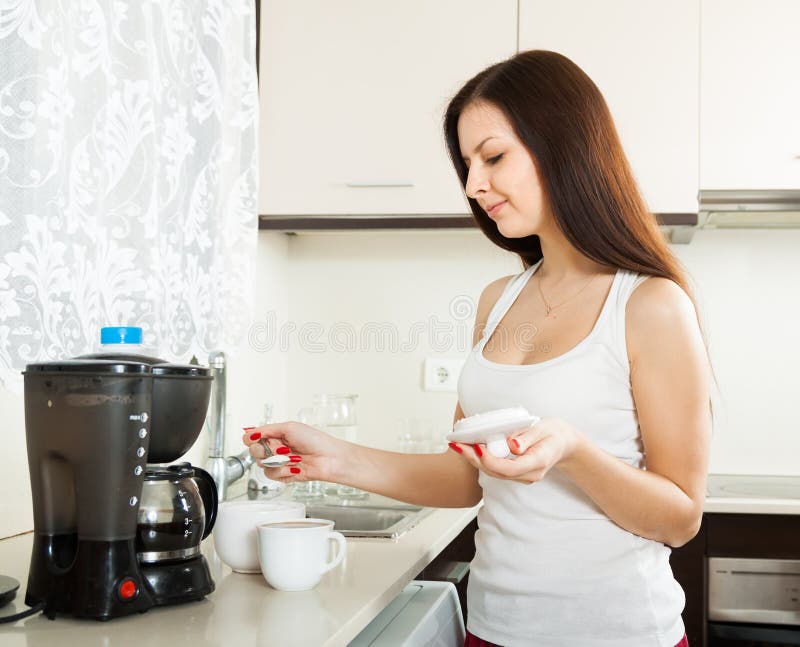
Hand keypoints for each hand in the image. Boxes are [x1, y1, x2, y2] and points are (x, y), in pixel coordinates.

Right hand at [242, 421, 345, 483]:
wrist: (328, 458)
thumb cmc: (314, 440)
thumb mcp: (290, 428)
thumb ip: (267, 430)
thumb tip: (250, 432)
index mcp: (275, 434)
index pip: (251, 437)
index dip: (252, 439)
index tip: (259, 438)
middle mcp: (274, 448)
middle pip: (253, 451)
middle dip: (267, 450)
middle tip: (282, 447)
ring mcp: (278, 462)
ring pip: (262, 464)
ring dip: (278, 460)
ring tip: (293, 457)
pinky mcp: (283, 474)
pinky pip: (271, 475)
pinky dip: (283, 470)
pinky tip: (295, 467)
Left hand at [448, 417, 580, 483]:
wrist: (564, 443)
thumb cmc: (554, 433)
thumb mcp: (543, 429)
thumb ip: (527, 437)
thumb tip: (512, 445)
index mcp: (538, 462)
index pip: (510, 468)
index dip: (491, 460)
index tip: (477, 447)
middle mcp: (530, 474)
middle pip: (497, 472)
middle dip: (475, 459)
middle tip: (457, 444)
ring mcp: (523, 476)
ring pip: (494, 473)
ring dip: (474, 460)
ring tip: (458, 445)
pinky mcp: (516, 473)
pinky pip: (496, 470)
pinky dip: (482, 460)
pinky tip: (469, 449)